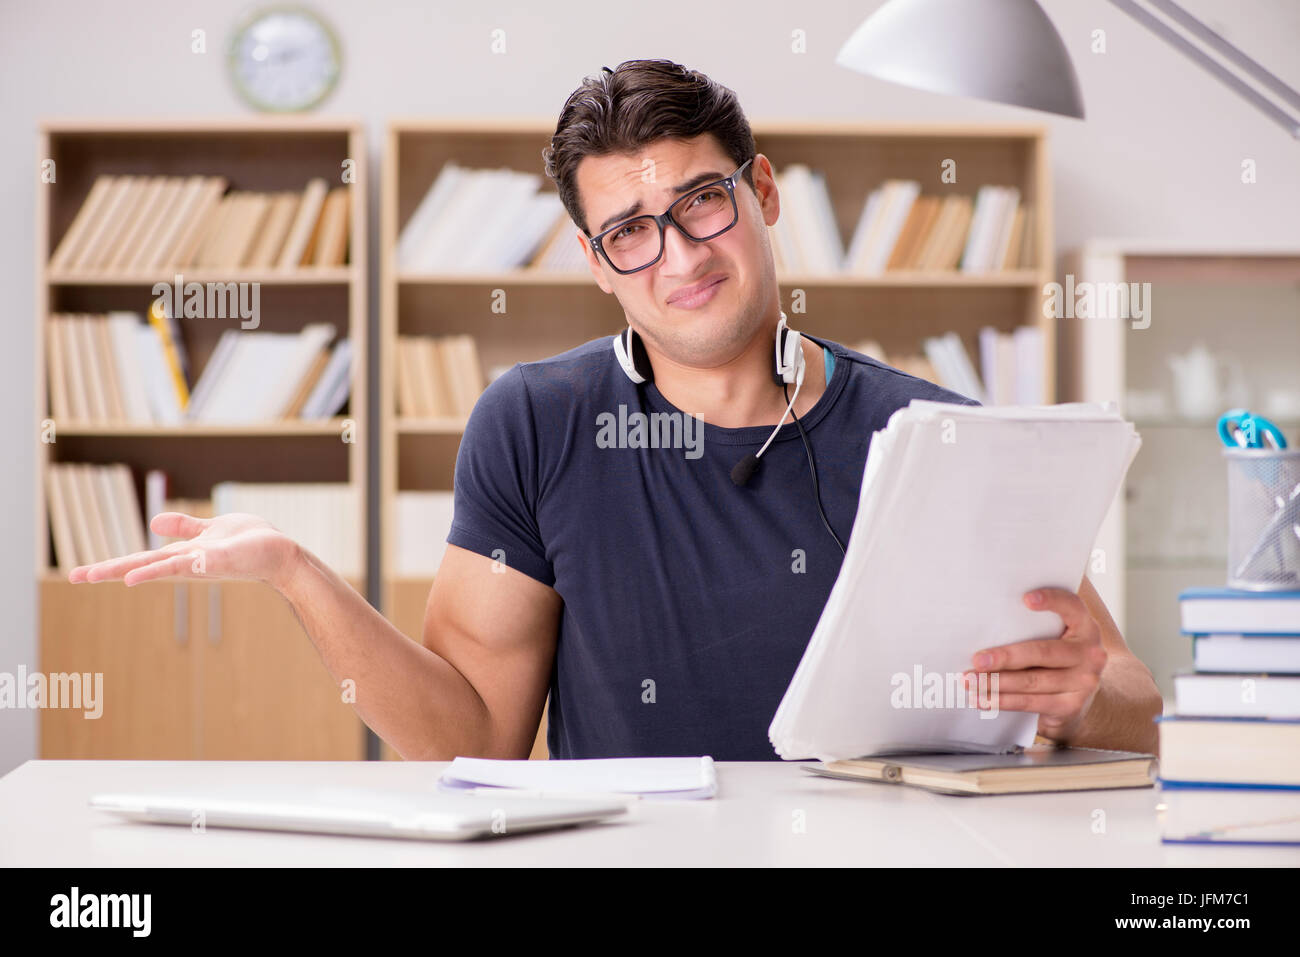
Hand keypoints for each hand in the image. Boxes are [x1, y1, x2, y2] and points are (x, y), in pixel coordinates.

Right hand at [68, 512, 299, 590]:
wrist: (280, 554)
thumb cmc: (248, 544)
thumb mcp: (209, 530)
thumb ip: (183, 528)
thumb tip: (152, 524)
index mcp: (183, 555)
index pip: (140, 561)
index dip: (109, 567)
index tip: (77, 575)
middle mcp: (190, 561)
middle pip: (144, 566)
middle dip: (112, 571)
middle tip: (77, 579)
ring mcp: (208, 561)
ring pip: (170, 566)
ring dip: (145, 571)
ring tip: (116, 578)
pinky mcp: (227, 557)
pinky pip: (206, 559)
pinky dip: (193, 562)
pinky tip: (181, 562)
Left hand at [965, 587, 1108, 743]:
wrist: (1082, 697)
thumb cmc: (1057, 657)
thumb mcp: (1057, 637)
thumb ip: (1036, 625)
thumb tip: (984, 620)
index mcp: (1085, 627)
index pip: (1072, 607)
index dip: (1052, 600)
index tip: (1026, 599)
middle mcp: (1090, 653)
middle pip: (1043, 652)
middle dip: (1006, 657)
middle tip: (978, 659)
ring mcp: (1083, 682)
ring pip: (1032, 681)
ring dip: (996, 682)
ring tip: (970, 680)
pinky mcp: (1071, 706)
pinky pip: (1031, 702)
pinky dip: (1002, 701)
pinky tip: (982, 698)